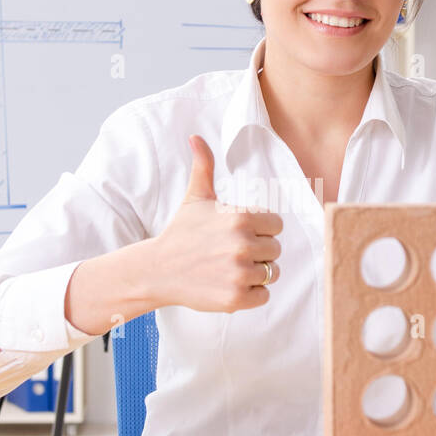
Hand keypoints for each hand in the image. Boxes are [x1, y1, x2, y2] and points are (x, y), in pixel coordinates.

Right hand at [150, 135, 283, 312]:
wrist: (158, 269)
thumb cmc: (181, 232)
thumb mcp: (195, 198)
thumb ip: (204, 166)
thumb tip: (195, 137)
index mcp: (240, 217)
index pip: (276, 225)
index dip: (260, 230)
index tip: (238, 234)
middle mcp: (242, 245)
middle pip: (275, 250)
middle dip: (258, 252)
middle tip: (230, 253)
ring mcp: (239, 273)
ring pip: (271, 273)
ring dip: (255, 273)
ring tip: (228, 268)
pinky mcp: (236, 298)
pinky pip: (264, 295)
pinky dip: (251, 294)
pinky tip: (229, 284)